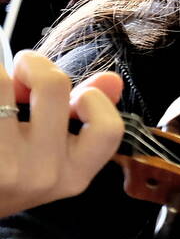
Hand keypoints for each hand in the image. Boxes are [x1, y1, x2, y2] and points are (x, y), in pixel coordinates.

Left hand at [0, 50, 122, 215]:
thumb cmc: (13, 174)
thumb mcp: (55, 157)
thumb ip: (86, 115)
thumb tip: (111, 78)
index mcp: (74, 174)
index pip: (108, 128)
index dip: (93, 98)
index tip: (73, 96)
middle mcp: (43, 172)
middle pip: (53, 85)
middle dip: (35, 64)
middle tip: (21, 71)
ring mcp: (5, 165)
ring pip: (3, 81)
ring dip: (1, 76)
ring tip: (0, 91)